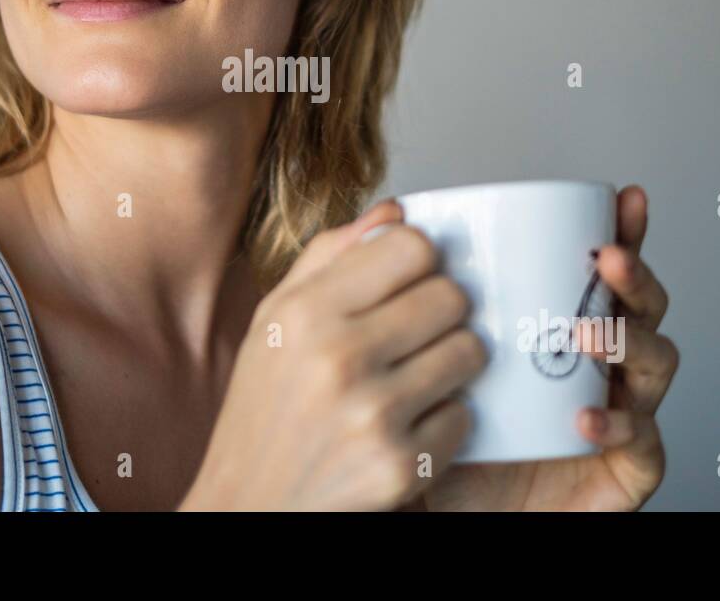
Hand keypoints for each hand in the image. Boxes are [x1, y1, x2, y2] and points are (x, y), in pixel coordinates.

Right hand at [180, 200, 486, 510]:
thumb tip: (397, 212)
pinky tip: (406, 424)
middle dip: (442, 310)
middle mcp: (339, 357)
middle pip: (451, 296)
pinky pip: (465, 416)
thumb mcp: (275, 320)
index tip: (410, 279)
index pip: (413, 246)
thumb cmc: (264, 408)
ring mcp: (374, 415)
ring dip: (451, 362)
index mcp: (305, 311)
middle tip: (416, 331)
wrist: (249, 506)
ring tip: (413, 376)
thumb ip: (330, 257)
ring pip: (470, 352)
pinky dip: (445, 420)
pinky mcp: (403, 466)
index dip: (420, 259)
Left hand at [422, 185, 677, 510]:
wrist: (439, 512)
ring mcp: (618, 414)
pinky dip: (619, 425)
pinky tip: (584, 417)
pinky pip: (643, 443)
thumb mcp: (408, 355)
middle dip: (635, 276)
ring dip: (631, 342)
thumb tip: (390, 214)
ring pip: (656, 364)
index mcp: (559, 328)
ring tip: (591, 335)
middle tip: (607, 257)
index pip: (598, 272)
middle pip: (641, 307)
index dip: (620, 232)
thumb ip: (396, 288)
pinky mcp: (623, 470)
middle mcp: (597, 365)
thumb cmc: (432, 437)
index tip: (618, 198)